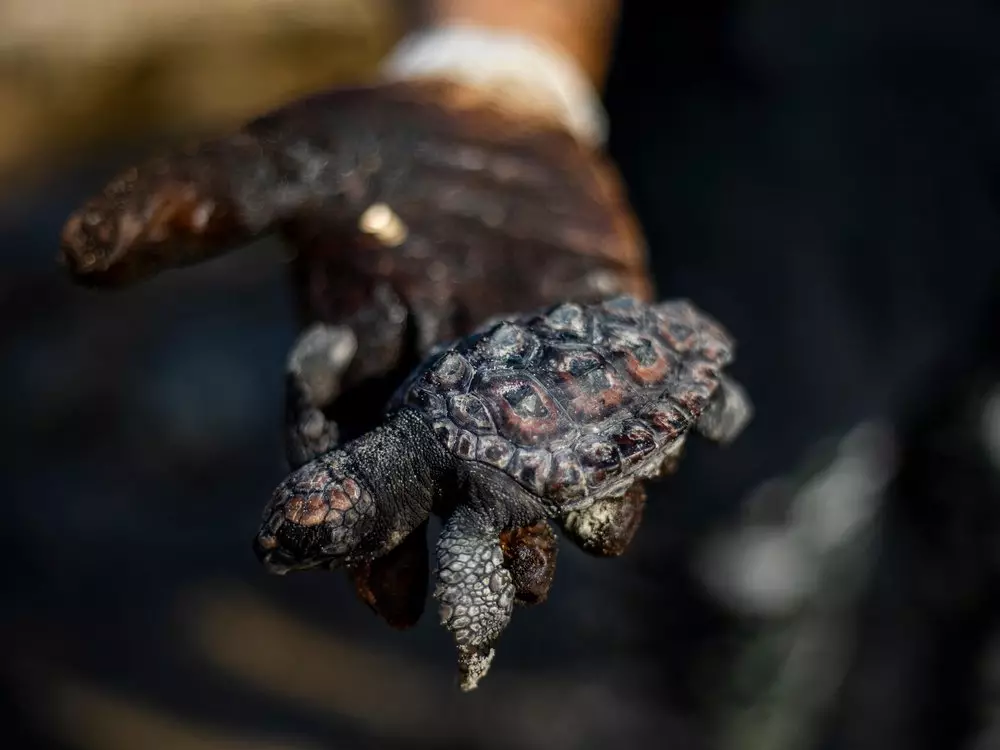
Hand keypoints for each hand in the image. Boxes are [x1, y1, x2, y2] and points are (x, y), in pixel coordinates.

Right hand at [60, 73, 651, 628]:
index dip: (355, 513)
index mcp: (370, 364)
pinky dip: (663, 408)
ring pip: (555, 444)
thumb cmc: (374, 155)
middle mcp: (453, 384)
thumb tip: (81, 254)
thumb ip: (201, 205)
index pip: (352, 452)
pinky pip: (637, 379)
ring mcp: (539, 362)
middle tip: (486, 598)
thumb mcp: (288, 166)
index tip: (366, 580)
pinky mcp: (611, 327)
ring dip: (576, 491)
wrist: (486, 119)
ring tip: (592, 534)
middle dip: (468, 534)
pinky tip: (686, 435)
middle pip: (456, 475)